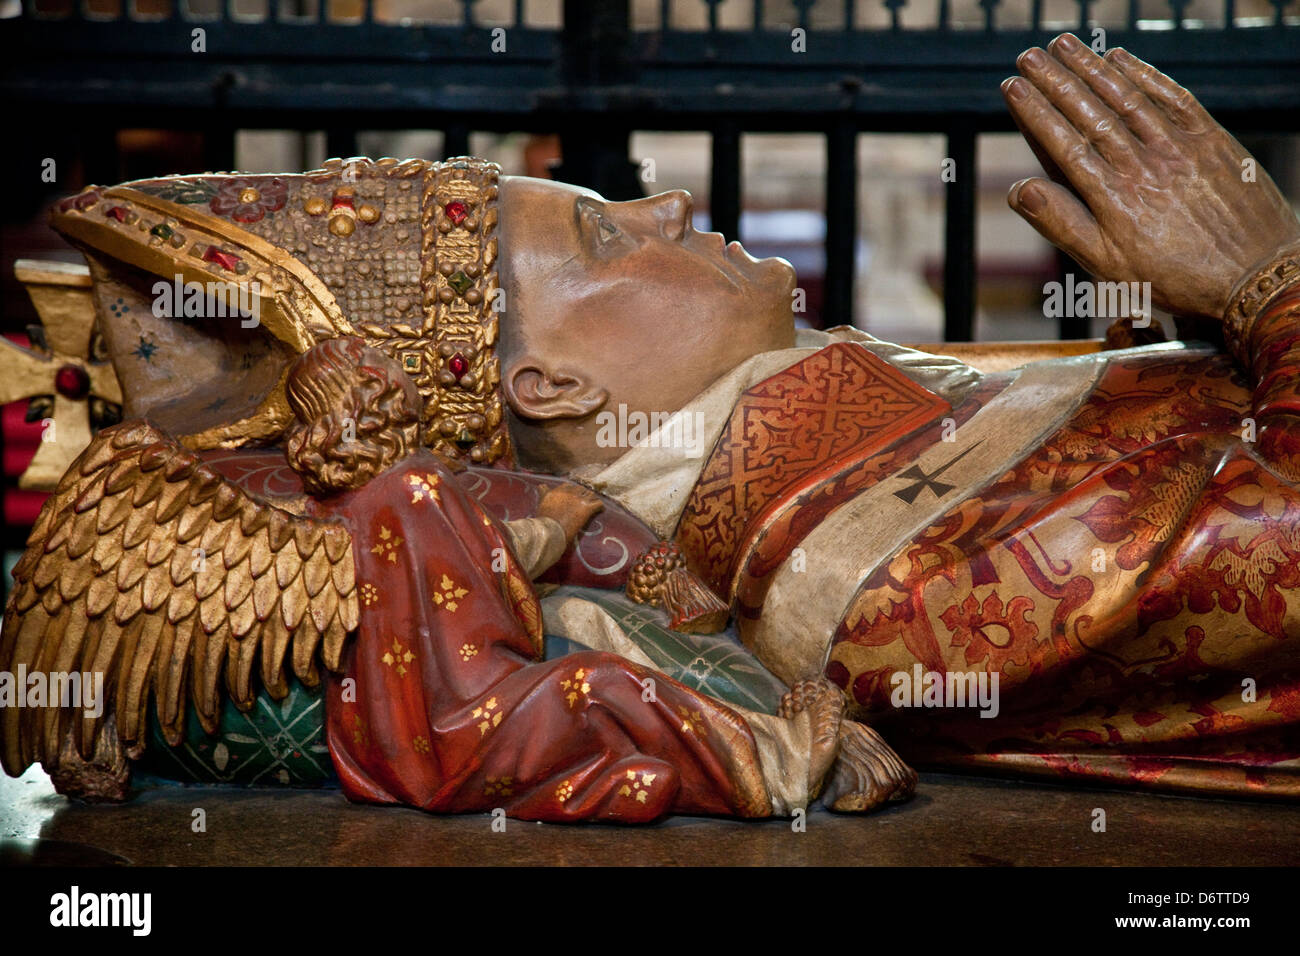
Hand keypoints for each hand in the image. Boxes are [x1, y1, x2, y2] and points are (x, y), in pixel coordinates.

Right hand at [536, 482, 603, 541]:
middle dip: (582, 494)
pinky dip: (600, 507)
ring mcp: (578, 499)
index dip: (571, 491)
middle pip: (580, 488)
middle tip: (584, 502)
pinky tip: (601, 510)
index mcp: (556, 491)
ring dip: (592, 499)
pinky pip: (598, 503)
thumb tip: (541, 486)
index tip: (572, 497)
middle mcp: (568, 492)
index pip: (567, 485)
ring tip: (593, 504)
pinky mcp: (586, 508)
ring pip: (590, 494)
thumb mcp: (541, 503)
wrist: (550, 531)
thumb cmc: (543, 522)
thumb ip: (543, 493)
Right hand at [1002, 33, 1299, 319]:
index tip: (1012, 87)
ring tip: (1064, 45)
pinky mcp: (1210, 139)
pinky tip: (1121, 59)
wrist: (1256, 277)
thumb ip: (1062, 224)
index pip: (1063, 144)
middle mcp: (1143, 165)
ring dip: (1092, 67)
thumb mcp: (1109, 265)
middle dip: (1055, 80)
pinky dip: (1144, 74)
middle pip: (1090, 113)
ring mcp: (1178, 147)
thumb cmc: (1178, 278)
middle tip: (1029, 56)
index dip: (1034, 113)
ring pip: (1126, 98)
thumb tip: (1018, 190)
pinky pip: (1172, 97)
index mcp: (1113, 198)